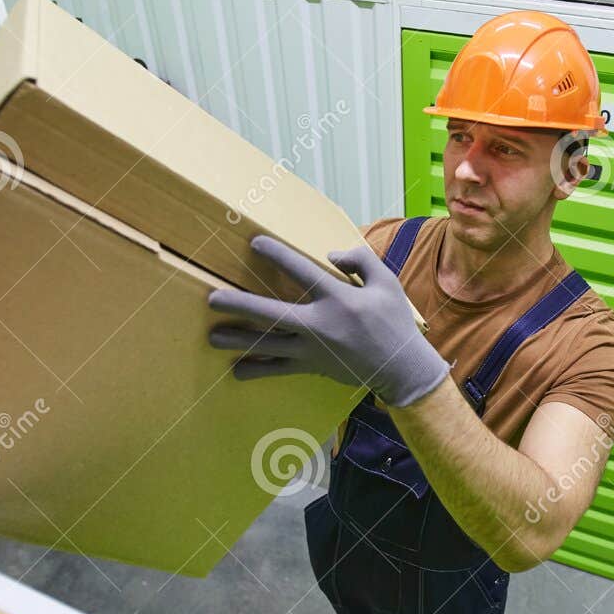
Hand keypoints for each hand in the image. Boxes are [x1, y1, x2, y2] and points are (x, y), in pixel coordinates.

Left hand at [208, 235, 451, 408]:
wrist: (401, 368)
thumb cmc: (393, 322)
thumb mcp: (387, 283)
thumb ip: (361, 260)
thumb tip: (330, 254)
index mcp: (338, 298)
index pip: (302, 271)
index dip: (277, 254)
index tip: (254, 242)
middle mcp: (320, 324)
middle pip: (272, 314)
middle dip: (241, 306)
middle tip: (212, 299)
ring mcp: (313, 349)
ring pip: (268, 344)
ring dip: (239, 340)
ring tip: (212, 337)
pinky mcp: (312, 366)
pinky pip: (279, 370)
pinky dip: (257, 371)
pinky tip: (236, 370)